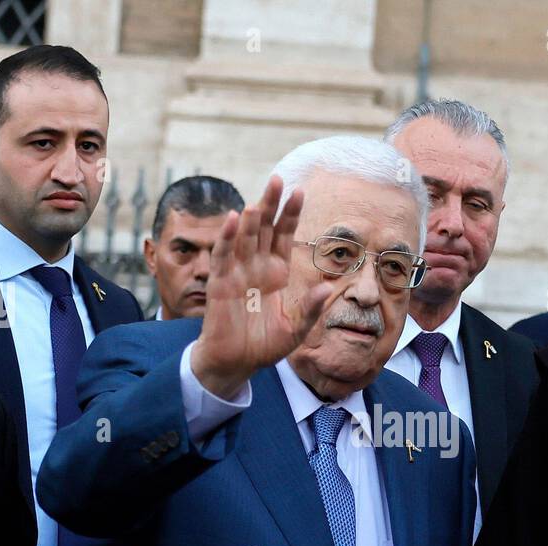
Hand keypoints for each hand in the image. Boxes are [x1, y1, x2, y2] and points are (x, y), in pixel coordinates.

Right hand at [191, 175, 332, 398]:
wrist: (237, 363)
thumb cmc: (265, 345)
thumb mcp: (296, 329)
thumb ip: (311, 308)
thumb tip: (328, 289)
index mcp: (277, 271)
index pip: (284, 234)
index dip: (291, 213)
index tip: (300, 190)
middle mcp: (257, 266)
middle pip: (263, 227)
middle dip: (270, 204)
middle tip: (278, 179)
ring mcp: (236, 272)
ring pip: (244, 237)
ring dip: (249, 219)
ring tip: (258, 202)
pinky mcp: (219, 283)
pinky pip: (222, 256)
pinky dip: (226, 238)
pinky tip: (233, 220)